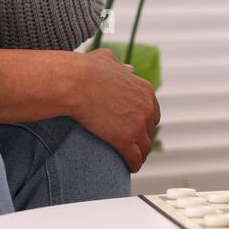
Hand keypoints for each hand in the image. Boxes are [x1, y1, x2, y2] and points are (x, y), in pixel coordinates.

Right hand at [68, 48, 160, 172]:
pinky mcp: (125, 140)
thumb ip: (121, 66)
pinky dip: (133, 164)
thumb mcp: (109, 60)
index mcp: (145, 90)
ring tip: (131, 160)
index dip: (144, 121)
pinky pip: (134, 158)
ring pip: (145, 147)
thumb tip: (128, 68)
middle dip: (142, 137)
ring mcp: (137, 125)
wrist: (76, 82)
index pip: (153, 111)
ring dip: (139, 154)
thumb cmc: (87, 69)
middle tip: (132, 145)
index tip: (136, 127)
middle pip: (150, 130)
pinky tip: (128, 168)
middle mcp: (146, 108)